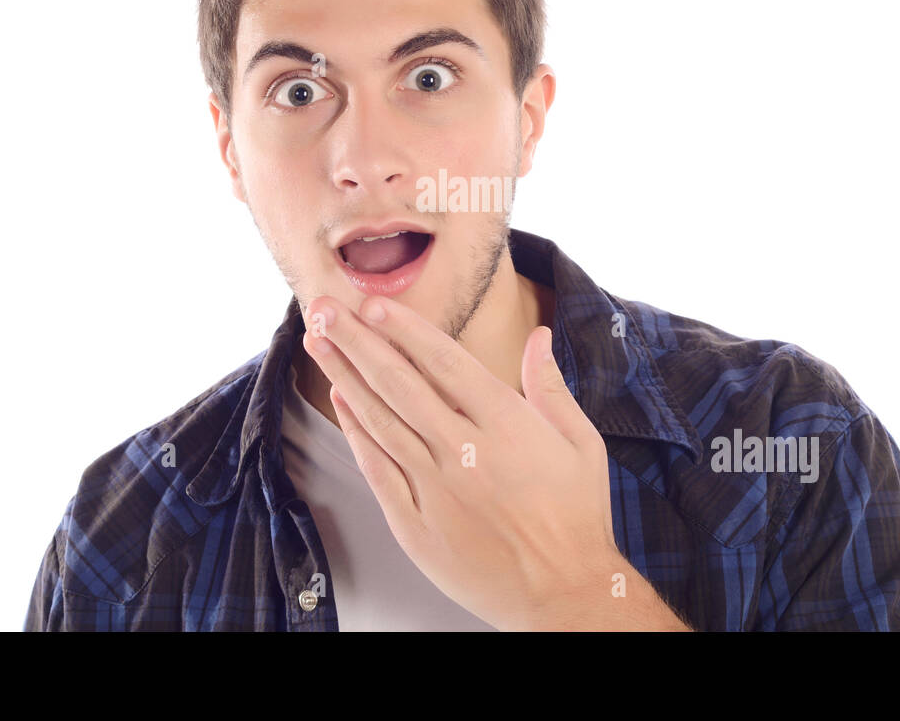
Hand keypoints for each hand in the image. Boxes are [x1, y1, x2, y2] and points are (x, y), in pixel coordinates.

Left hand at [302, 293, 626, 630]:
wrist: (564, 594)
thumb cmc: (576, 518)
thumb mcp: (581, 443)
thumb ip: (551, 386)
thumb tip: (538, 337)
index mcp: (506, 424)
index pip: (444, 361)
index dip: (404, 328)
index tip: (375, 304)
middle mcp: (464, 450)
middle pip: (399, 383)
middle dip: (357, 340)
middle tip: (325, 310)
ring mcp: (435, 488)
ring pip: (380, 420)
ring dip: (345, 376)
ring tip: (319, 343)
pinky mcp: (416, 524)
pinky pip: (378, 469)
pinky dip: (357, 433)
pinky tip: (341, 402)